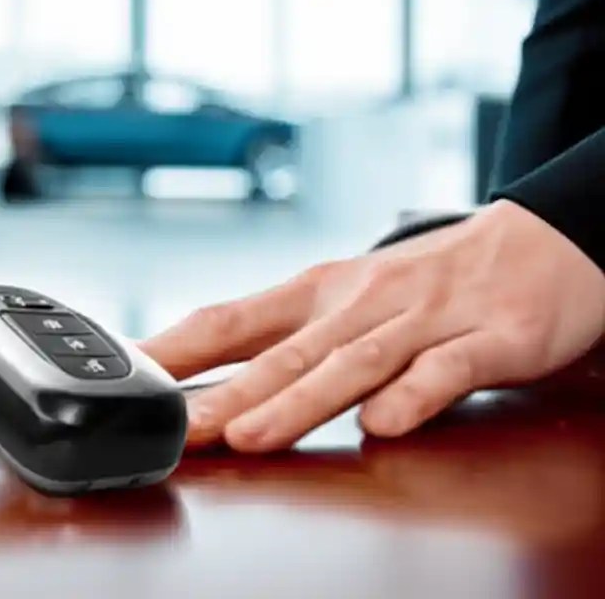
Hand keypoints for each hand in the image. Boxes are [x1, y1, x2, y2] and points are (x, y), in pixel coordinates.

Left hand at [141, 200, 604, 451]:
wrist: (546, 240)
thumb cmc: (431, 279)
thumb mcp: (347, 298)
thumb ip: (284, 340)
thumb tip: (205, 382)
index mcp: (318, 293)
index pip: (230, 320)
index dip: (176, 350)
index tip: (128, 377)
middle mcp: (361, 303)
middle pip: (284, 353)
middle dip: (226, 394)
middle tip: (177, 429)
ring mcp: (425, 320)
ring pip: (352, 362)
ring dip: (298, 401)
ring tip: (250, 436)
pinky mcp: (491, 338)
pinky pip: (447, 369)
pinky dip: (414, 393)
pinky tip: (384, 422)